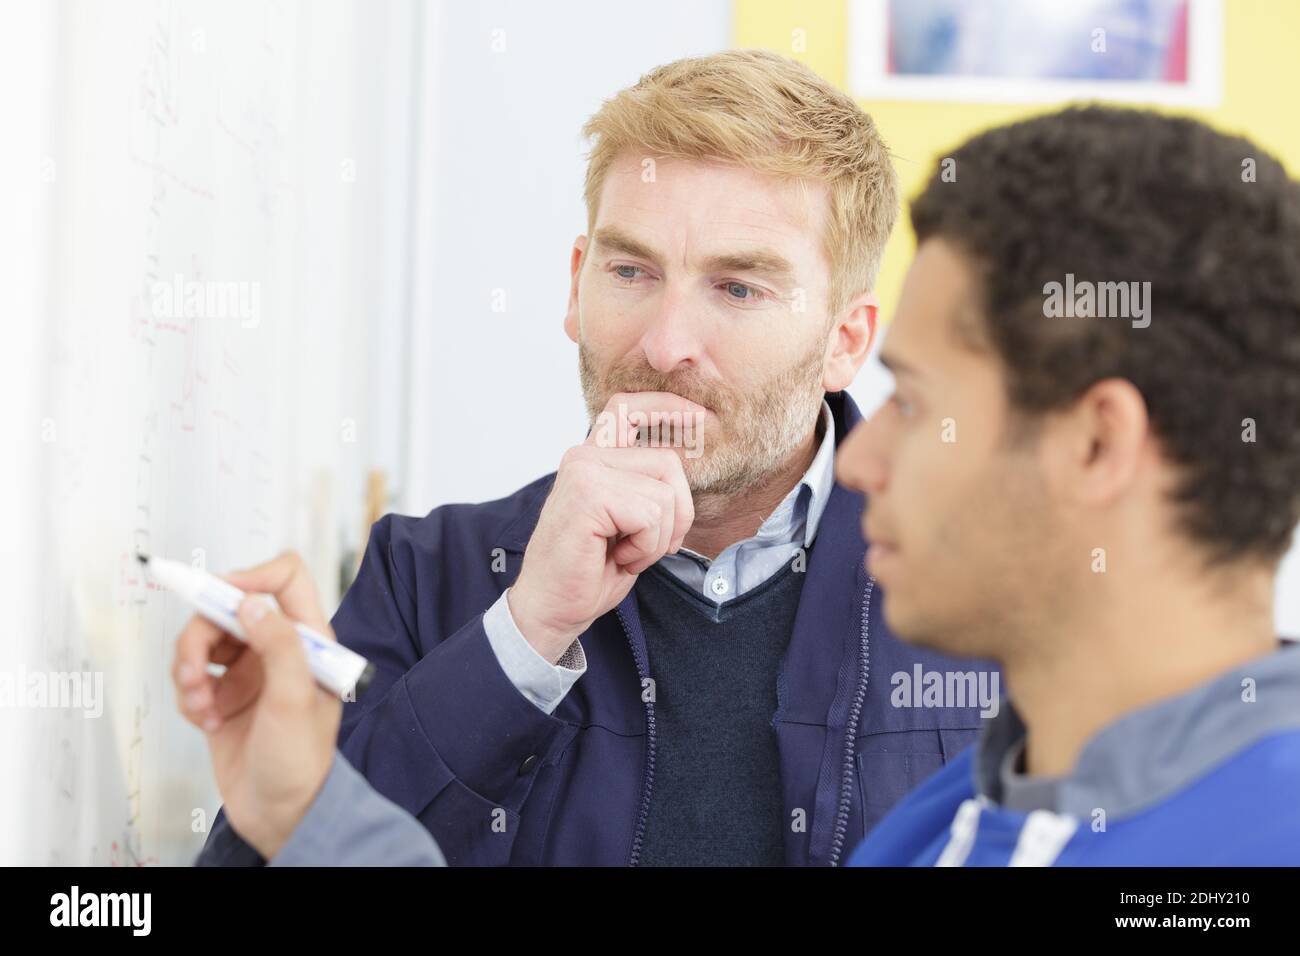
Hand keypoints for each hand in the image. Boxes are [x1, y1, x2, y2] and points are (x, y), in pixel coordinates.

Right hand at [171, 551, 341, 859]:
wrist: (280, 815)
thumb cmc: (301, 761)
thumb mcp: (295, 699)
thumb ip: (279, 645)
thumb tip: (251, 602)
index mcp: (307, 639)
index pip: (286, 577)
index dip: (252, 575)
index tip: (222, 596)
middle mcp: (277, 648)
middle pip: (226, 607)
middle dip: (200, 636)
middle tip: (192, 671)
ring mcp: (248, 672)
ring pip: (202, 641)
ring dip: (189, 669)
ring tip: (200, 704)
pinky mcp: (222, 696)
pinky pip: (191, 676)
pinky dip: (189, 696)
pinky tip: (206, 722)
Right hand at [508, 391, 699, 662]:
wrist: (552, 608)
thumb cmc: (591, 569)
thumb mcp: (630, 518)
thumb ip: (650, 484)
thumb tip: (690, 452)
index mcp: (593, 456)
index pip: (629, 407)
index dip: (666, 406)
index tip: (698, 417)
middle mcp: (585, 455)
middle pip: (668, 462)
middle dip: (676, 513)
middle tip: (647, 545)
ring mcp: (584, 471)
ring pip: (664, 493)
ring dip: (657, 537)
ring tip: (625, 552)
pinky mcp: (587, 495)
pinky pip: (650, 516)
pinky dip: (645, 547)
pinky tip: (617, 558)